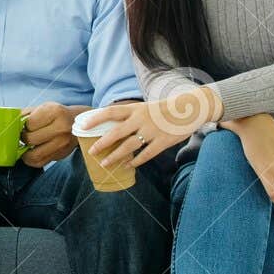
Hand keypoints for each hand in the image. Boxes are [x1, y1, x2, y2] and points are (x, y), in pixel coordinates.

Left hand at [18, 102, 81, 167]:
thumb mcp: (43, 107)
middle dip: (23, 138)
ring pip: (35, 155)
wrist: (78, 122)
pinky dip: (32, 160)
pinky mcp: (61, 154)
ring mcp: (63, 143)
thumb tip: (10, 125)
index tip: (24, 125)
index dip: (24, 126)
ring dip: (25, 152)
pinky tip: (31, 152)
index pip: (30, 124)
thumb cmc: (56, 114)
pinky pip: (41, 162)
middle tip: (23, 136)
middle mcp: (62, 128)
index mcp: (55, 112)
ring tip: (25, 146)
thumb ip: (26, 115)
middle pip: (31, 139)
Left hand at [86, 87, 219, 169]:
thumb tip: (110, 126)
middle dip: (102, 143)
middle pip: (117, 132)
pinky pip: (147, 154)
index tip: (83, 126)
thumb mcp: (144, 107)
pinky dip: (136, 161)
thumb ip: (130, 116)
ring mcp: (153, 131)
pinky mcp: (164, 141)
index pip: (111, 112)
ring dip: (116, 156)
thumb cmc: (163, 109)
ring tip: (105, 164)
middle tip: (91, 152)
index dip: (96, 118)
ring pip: (129, 146)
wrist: (190, 109)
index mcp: (135, 109)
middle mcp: (141, 119)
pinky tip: (129, 165)